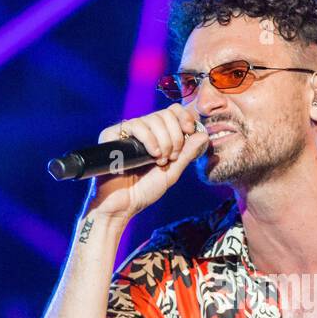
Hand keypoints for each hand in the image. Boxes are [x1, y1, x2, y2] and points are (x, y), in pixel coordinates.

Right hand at [87, 103, 208, 219]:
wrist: (123, 205)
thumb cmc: (144, 191)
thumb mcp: (172, 171)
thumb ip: (187, 153)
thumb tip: (204, 134)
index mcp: (157, 136)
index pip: (172, 112)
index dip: (184, 117)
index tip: (189, 130)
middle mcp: (143, 131)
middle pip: (166, 114)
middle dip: (175, 137)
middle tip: (172, 157)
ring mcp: (128, 132)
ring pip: (153, 119)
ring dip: (164, 141)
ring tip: (160, 160)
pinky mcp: (113, 134)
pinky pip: (137, 125)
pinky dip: (150, 139)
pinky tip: (152, 155)